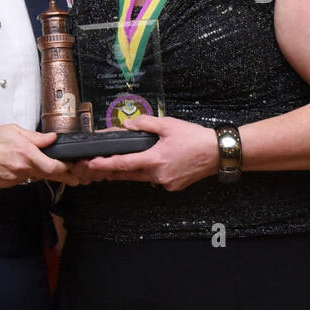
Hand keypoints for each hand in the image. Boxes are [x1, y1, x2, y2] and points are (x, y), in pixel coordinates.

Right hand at [0, 125, 81, 188]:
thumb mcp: (14, 131)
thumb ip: (36, 137)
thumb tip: (51, 138)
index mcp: (27, 154)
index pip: (54, 167)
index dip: (66, 168)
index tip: (71, 166)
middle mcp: (23, 169)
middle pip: (49, 176)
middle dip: (63, 176)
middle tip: (73, 178)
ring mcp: (15, 179)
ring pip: (35, 177)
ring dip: (41, 173)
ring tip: (43, 166)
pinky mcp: (8, 184)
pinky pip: (23, 180)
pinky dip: (26, 174)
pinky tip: (20, 166)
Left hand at [75, 115, 219, 190]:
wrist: (217, 153)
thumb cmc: (195, 137)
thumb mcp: (169, 125)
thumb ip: (146, 124)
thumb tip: (129, 125)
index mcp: (155, 159)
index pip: (124, 163)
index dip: (105, 164)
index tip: (92, 163)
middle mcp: (159, 174)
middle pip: (128, 175)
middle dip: (112, 171)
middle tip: (97, 166)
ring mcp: (166, 183)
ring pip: (141, 178)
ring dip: (129, 172)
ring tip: (116, 166)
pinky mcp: (173, 186)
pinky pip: (154, 180)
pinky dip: (149, 173)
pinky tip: (151, 165)